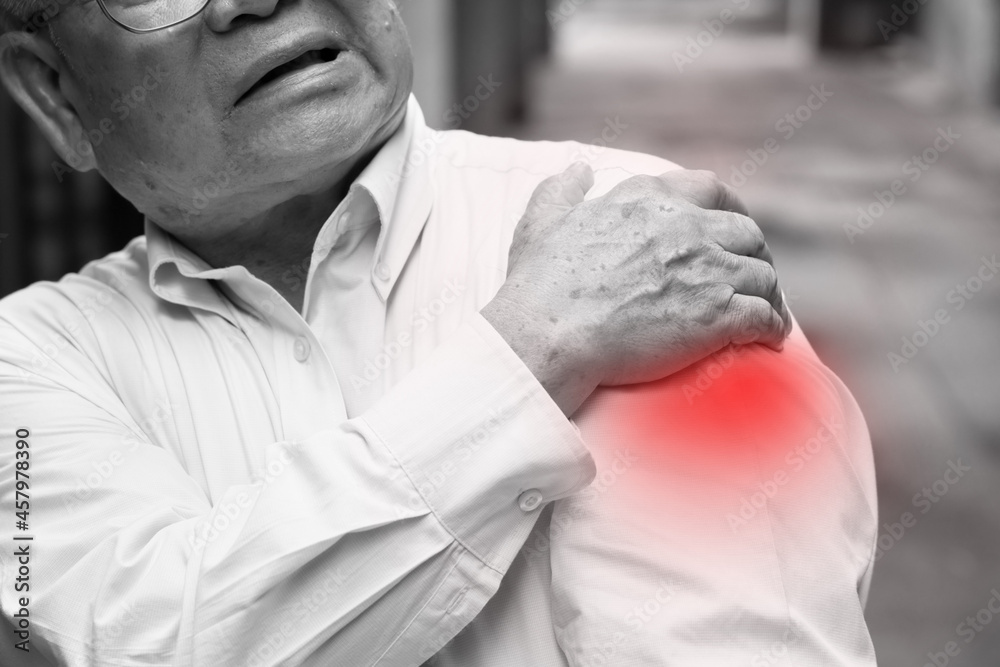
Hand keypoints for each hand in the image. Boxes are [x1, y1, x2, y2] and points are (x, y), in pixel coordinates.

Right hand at [481, 163, 790, 415]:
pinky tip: (770, 338)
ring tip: (765, 309)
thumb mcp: (541, 223)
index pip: (705, 189)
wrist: (549, 333)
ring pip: (762, 274)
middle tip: (750, 272)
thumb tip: (578, 169)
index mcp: (648, 202)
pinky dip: (772, 328)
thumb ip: (561, 191)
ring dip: (768, 292)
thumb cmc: (540, 285)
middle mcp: (685, 227)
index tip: (727, 224)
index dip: (725, 207)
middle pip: (745, 230)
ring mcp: (706, 270)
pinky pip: (765, 317)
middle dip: (753, 251)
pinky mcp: (718, 315)